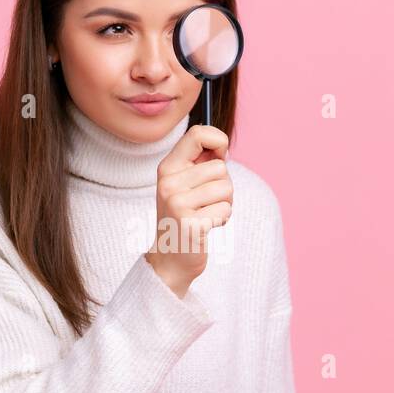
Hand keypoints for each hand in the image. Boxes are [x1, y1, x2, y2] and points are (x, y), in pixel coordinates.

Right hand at [145, 124, 232, 297]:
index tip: (221, 155)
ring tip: (207, 214)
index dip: (218, 140)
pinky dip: (222, 219)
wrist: (170, 258)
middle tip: (207, 201)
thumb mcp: (186, 185)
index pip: (197, 134)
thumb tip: (222, 145)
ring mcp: (177, 204)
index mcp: (168, 168)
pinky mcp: (190, 224)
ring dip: (225, 204)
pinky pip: (224, 210)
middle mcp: (169, 183)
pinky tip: (206, 226)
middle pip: (220, 167)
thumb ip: (201, 162)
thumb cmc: (185, 216)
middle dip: (224, 185)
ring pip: (226, 188)